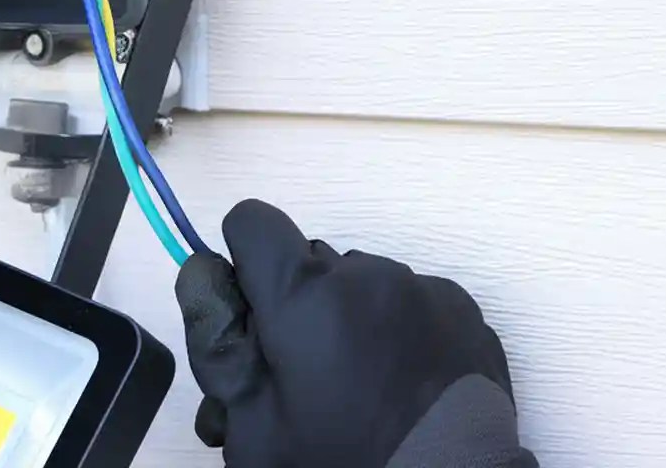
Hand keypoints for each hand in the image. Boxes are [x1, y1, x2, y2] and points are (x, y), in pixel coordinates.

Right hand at [176, 200, 536, 467]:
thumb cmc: (343, 465)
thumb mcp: (254, 426)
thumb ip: (216, 341)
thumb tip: (203, 270)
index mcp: (305, 297)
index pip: (252, 221)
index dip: (243, 261)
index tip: (252, 309)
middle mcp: (366, 275)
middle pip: (308, 259)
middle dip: (297, 303)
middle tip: (302, 373)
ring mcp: (421, 289)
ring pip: (359, 281)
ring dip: (347, 316)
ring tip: (356, 383)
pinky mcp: (462, 310)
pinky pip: (409, 300)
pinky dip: (396, 330)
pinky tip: (398, 384)